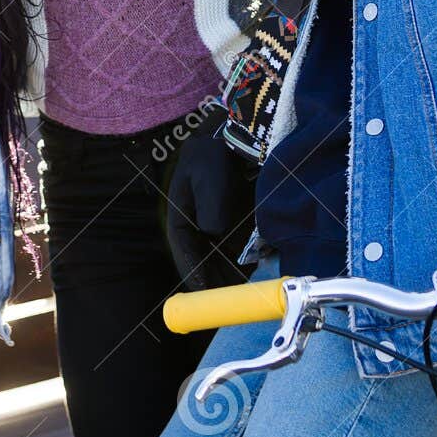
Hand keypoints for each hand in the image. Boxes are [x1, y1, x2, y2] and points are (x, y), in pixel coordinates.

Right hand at [165, 104, 256, 291]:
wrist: (240, 136)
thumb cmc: (218, 154)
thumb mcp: (207, 175)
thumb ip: (209, 204)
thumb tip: (213, 231)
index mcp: (182, 211)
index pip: (183, 246)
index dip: (190, 269)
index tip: (200, 289)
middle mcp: (197, 222)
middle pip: (201, 258)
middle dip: (211, 279)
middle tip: (223, 300)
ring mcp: (217, 224)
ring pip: (220, 257)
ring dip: (228, 275)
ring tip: (240, 292)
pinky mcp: (236, 224)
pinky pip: (238, 248)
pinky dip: (244, 261)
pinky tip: (255, 272)